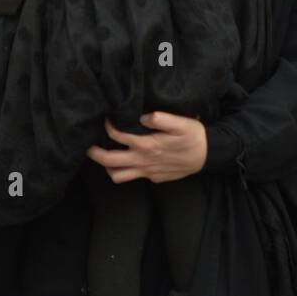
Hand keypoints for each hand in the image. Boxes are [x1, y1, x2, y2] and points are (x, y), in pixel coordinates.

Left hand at [86, 112, 206, 183]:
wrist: (208, 156)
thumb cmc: (194, 137)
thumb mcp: (181, 123)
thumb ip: (160, 118)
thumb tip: (141, 117)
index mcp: (147, 145)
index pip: (118, 136)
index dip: (108, 127)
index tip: (106, 120)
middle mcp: (144, 161)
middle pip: (109, 161)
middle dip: (94, 153)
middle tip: (88, 145)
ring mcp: (148, 172)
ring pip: (118, 176)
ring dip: (108, 167)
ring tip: (106, 156)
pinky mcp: (153, 178)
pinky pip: (133, 177)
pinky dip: (125, 171)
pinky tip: (128, 160)